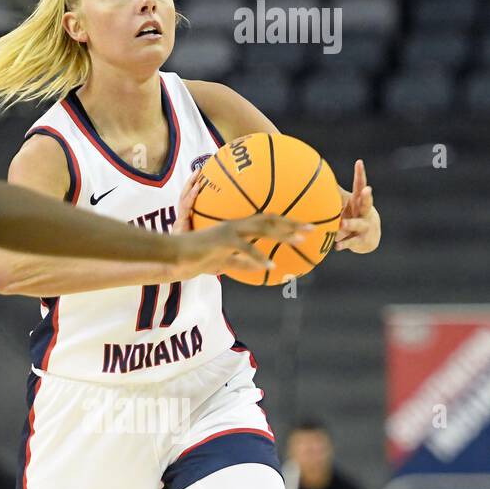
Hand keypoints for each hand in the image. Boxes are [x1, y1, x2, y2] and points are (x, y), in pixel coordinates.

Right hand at [171, 213, 309, 278]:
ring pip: (261, 229)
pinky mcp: (223, 241)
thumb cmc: (196, 258)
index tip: (304, 226)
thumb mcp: (223, 262)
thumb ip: (241, 263)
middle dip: (292, 223)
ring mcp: (230, 232)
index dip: (286, 222)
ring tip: (299, 240)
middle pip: (269, 220)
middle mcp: (236, 225)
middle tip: (313, 228)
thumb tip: (260, 269)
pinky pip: (245, 248)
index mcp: (237, 227)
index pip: (266, 220)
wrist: (176, 254)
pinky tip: (271, 265)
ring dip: (282, 234)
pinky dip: (259, 257)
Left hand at [335, 159, 379, 253]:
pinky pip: (351, 243)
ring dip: (350, 224)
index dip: (360, 173)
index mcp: (359, 200)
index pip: (360, 185)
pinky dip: (343, 244)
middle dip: (367, 197)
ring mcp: (364, 227)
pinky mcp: (360, 241)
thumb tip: (320, 173)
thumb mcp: (348, 201)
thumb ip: (336, 191)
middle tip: (367, 189)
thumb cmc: (353, 214)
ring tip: (342, 223)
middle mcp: (364, 212)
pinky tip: (336, 246)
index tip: (359, 162)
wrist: (369, 238)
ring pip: (358, 224)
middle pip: (366, 203)